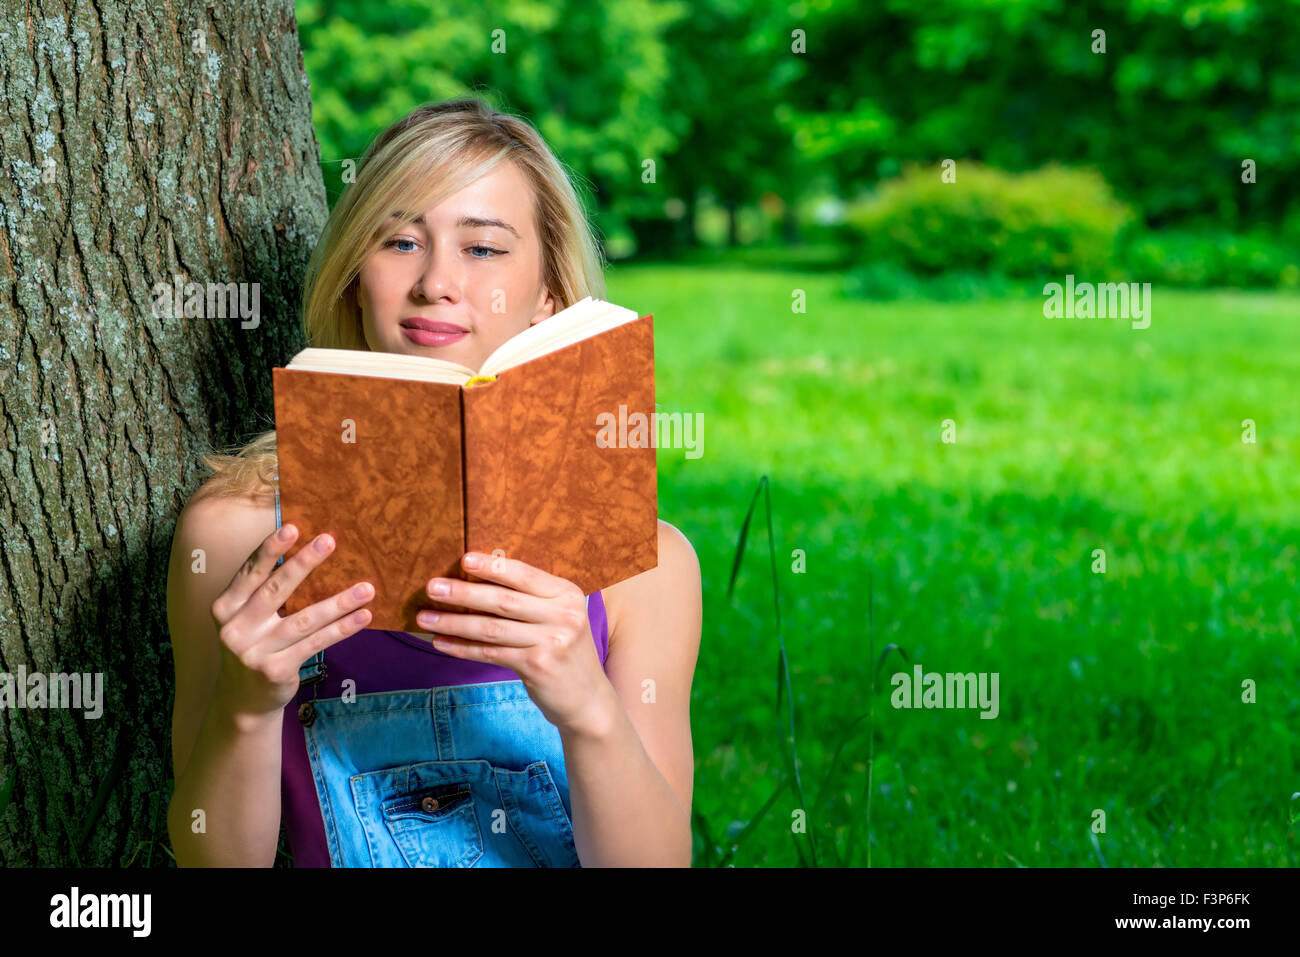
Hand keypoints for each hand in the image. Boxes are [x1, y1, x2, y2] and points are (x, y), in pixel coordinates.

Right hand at [209, 523, 374, 719]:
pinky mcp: (276, 670)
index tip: (293, 527)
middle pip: (275, 589)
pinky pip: (316, 643)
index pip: (250, 572)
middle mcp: (235, 628)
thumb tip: (303, 552)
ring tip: (367, 588)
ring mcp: (254, 651)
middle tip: (329, 540)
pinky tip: (363, 616)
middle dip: (304, 563)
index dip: (270, 549)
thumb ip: (263, 592)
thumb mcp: (246, 620)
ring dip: (339, 602)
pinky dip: (342, 628)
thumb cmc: (254, 647)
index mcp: (225, 608)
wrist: (243, 702)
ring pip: (304, 619)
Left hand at [417, 552, 614, 735]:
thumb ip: (532, 600)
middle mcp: (564, 615)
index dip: (493, 566)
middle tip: (432, 587)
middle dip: (463, 592)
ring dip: (454, 622)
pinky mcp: (538, 666)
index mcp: (567, 594)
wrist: (588, 699)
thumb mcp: (560, 618)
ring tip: (425, 617)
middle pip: (503, 600)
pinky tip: (441, 642)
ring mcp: (552, 641)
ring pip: (491, 628)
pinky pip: (490, 653)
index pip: (524, 574)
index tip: (464, 559)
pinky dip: (462, 647)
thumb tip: (480, 579)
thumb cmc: (564, 652)